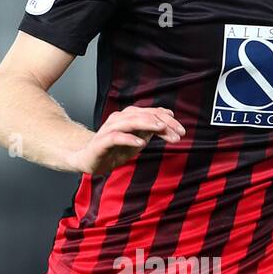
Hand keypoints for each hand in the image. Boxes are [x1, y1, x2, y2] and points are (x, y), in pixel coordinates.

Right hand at [68, 106, 184, 175]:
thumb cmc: (115, 149)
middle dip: (163, 123)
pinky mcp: (102, 141)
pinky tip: (140, 143)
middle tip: (178, 133)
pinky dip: (129, 138)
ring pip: (130, 121)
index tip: (181, 130)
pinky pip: (116, 137)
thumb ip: (151, 131)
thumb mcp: (138, 140)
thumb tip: (168, 123)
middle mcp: (119, 119)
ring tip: (162, 129)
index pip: (151, 113)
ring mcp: (110, 129)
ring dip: (148, 125)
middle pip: (143, 115)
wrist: (90, 160)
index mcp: (129, 116)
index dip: (168, 120)